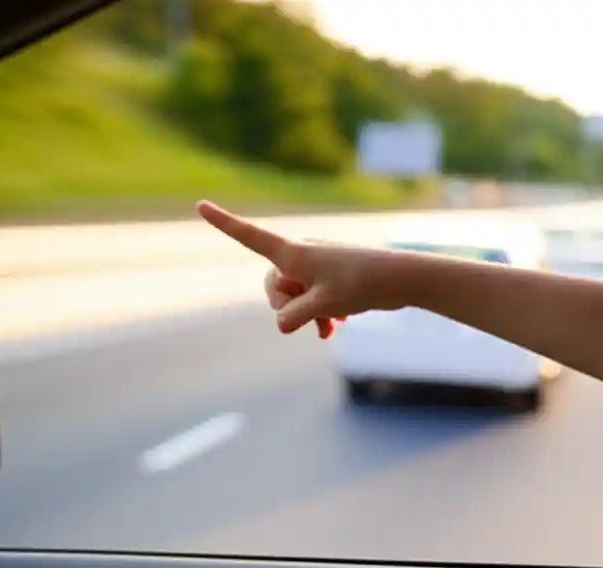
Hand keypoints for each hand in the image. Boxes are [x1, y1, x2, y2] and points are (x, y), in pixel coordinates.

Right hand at [196, 200, 388, 337]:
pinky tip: (335, 327)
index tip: (201, 204)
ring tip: (330, 325)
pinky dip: (319, 313)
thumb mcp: (324, 304)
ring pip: (294, 295)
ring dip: (306, 314)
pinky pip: (312, 298)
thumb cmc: (362, 284)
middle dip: (285, 306)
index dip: (225, 223)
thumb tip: (281, 325)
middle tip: (310, 318)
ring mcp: (317, 266)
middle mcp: (302, 255)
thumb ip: (295, 315)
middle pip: (272, 283)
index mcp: (294, 253)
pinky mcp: (332, 278)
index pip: (251, 237)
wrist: (401, 278)